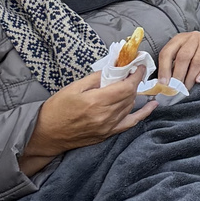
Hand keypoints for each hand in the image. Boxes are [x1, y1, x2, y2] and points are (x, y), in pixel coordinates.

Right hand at [19, 69, 152, 174]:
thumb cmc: (56, 109)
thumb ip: (96, 78)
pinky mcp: (108, 134)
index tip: (139, 66)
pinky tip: (153, 106)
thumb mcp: (74, 87)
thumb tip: (113, 69)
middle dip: (134, 82)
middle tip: (132, 72)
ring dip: (134, 94)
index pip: (126, 87)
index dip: (136, 75)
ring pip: (130, 106)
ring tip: (131, 84)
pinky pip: (130, 123)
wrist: (46, 134)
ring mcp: (108, 127)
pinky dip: (143, 114)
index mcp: (96, 101)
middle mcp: (105, 116)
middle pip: (130, 96)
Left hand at [157, 31, 199, 85]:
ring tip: (187, 89)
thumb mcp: (183, 57)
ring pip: (197, 61)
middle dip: (178, 75)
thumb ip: (173, 67)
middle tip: (176, 89)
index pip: (167, 52)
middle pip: (183, 57)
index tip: (164, 84)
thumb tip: (162, 84)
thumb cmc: (197, 56)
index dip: (164, 69)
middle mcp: (193, 37)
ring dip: (191, 77)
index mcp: (179, 39)